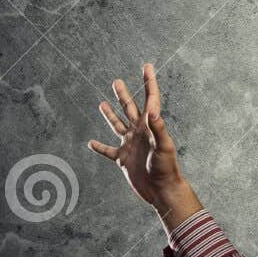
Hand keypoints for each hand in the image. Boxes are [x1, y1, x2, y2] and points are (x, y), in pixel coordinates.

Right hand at [87, 63, 187, 210]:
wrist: (162, 190)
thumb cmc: (167, 169)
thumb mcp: (164, 147)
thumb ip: (158, 128)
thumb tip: (151, 110)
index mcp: (151, 126)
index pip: (151, 99)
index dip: (149, 82)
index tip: (147, 66)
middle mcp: (140, 133)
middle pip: (130, 108)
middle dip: (123, 94)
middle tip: (117, 81)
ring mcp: (130, 145)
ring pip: (117, 126)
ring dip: (110, 115)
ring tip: (102, 104)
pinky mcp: (123, 159)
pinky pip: (108, 151)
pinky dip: (99, 147)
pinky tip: (91, 143)